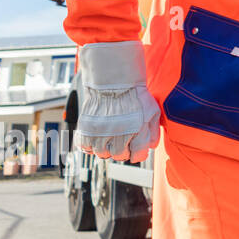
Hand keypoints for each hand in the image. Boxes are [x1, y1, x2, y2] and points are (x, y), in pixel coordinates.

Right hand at [77, 41, 160, 162]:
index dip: (138, 153)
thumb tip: (150, 147)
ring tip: (110, 138)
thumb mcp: (152, 111)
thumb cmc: (135, 96)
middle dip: (123, 151)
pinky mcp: (87, 129)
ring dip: (107, 148)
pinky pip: (85, 147)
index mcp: (137, 131)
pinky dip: (90, 146)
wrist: (113, 82)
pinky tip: (97, 136)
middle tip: (123, 141)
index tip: (136, 148)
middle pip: (119, 156)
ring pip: (102, 154)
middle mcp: (119, 134)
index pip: (137, 156)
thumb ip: (153, 132)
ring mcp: (101, 132)